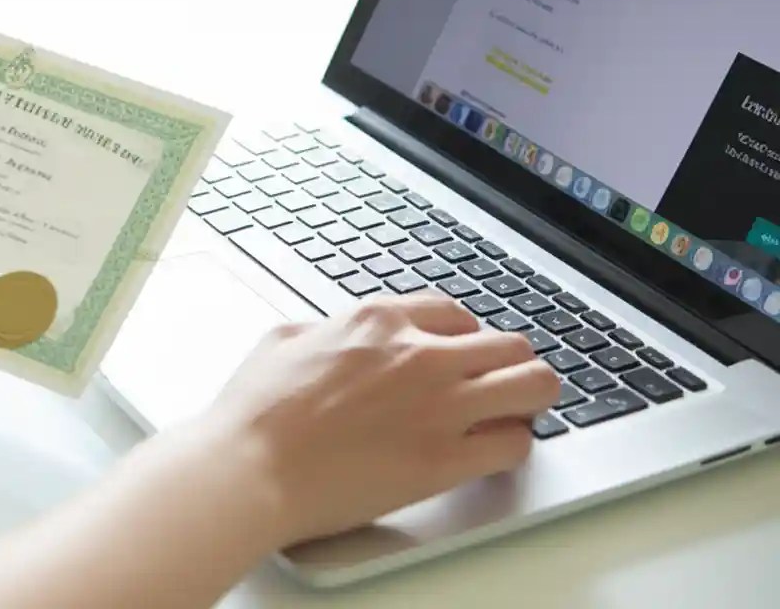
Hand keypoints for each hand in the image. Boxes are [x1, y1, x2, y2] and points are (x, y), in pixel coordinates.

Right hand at [208, 292, 557, 545]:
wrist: (250, 468)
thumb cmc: (254, 413)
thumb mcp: (283, 341)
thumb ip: (323, 332)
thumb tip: (330, 336)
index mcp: (379, 321)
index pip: (456, 315)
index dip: (464, 339)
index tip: (460, 357)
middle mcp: (420, 354)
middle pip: (508, 345)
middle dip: (505, 366)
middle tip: (495, 389)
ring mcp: (439, 406)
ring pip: (534, 384)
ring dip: (528, 400)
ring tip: (511, 418)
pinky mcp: (445, 460)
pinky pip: (515, 444)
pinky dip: (511, 448)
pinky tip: (491, 455)